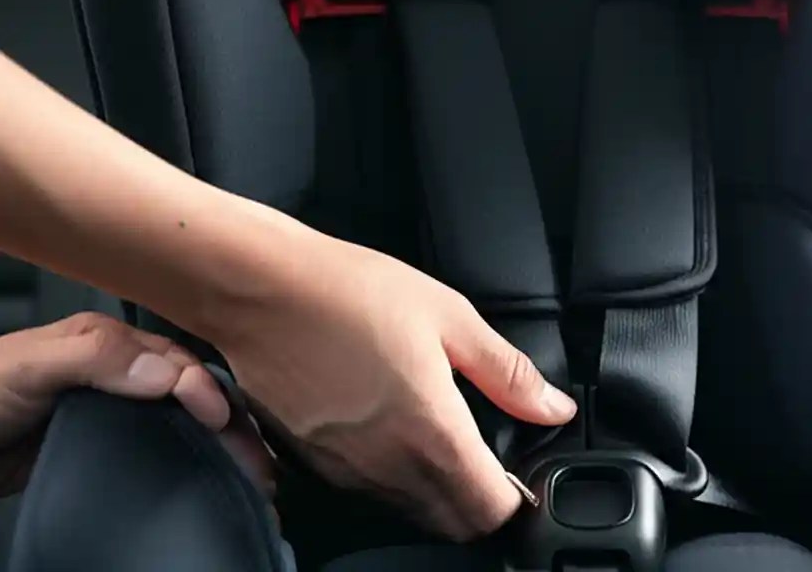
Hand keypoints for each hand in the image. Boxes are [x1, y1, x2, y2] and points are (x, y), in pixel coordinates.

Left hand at [0, 312, 231, 495]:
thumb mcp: (30, 363)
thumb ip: (94, 357)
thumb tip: (163, 373)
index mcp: (109, 342)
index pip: (176, 360)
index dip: (203, 389)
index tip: (220, 421)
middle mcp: (123, 370)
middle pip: (193, 390)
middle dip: (231, 419)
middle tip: (256, 456)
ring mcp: (121, 407)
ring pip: (188, 418)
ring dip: (225, 441)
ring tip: (252, 469)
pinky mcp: (115, 442)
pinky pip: (167, 444)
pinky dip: (199, 455)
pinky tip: (217, 469)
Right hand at [205, 235, 576, 540]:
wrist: (257, 288)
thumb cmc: (348, 292)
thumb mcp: (450, 317)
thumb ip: (508, 373)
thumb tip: (554, 407)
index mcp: (431, 435)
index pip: (489, 511)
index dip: (517, 500)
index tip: (523, 474)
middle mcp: (387, 467)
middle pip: (452, 523)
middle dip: (480, 503)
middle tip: (491, 459)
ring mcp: (345, 470)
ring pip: (410, 512)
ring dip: (436, 493)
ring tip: (444, 439)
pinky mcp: (311, 462)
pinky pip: (367, 492)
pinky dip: (392, 480)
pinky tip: (395, 431)